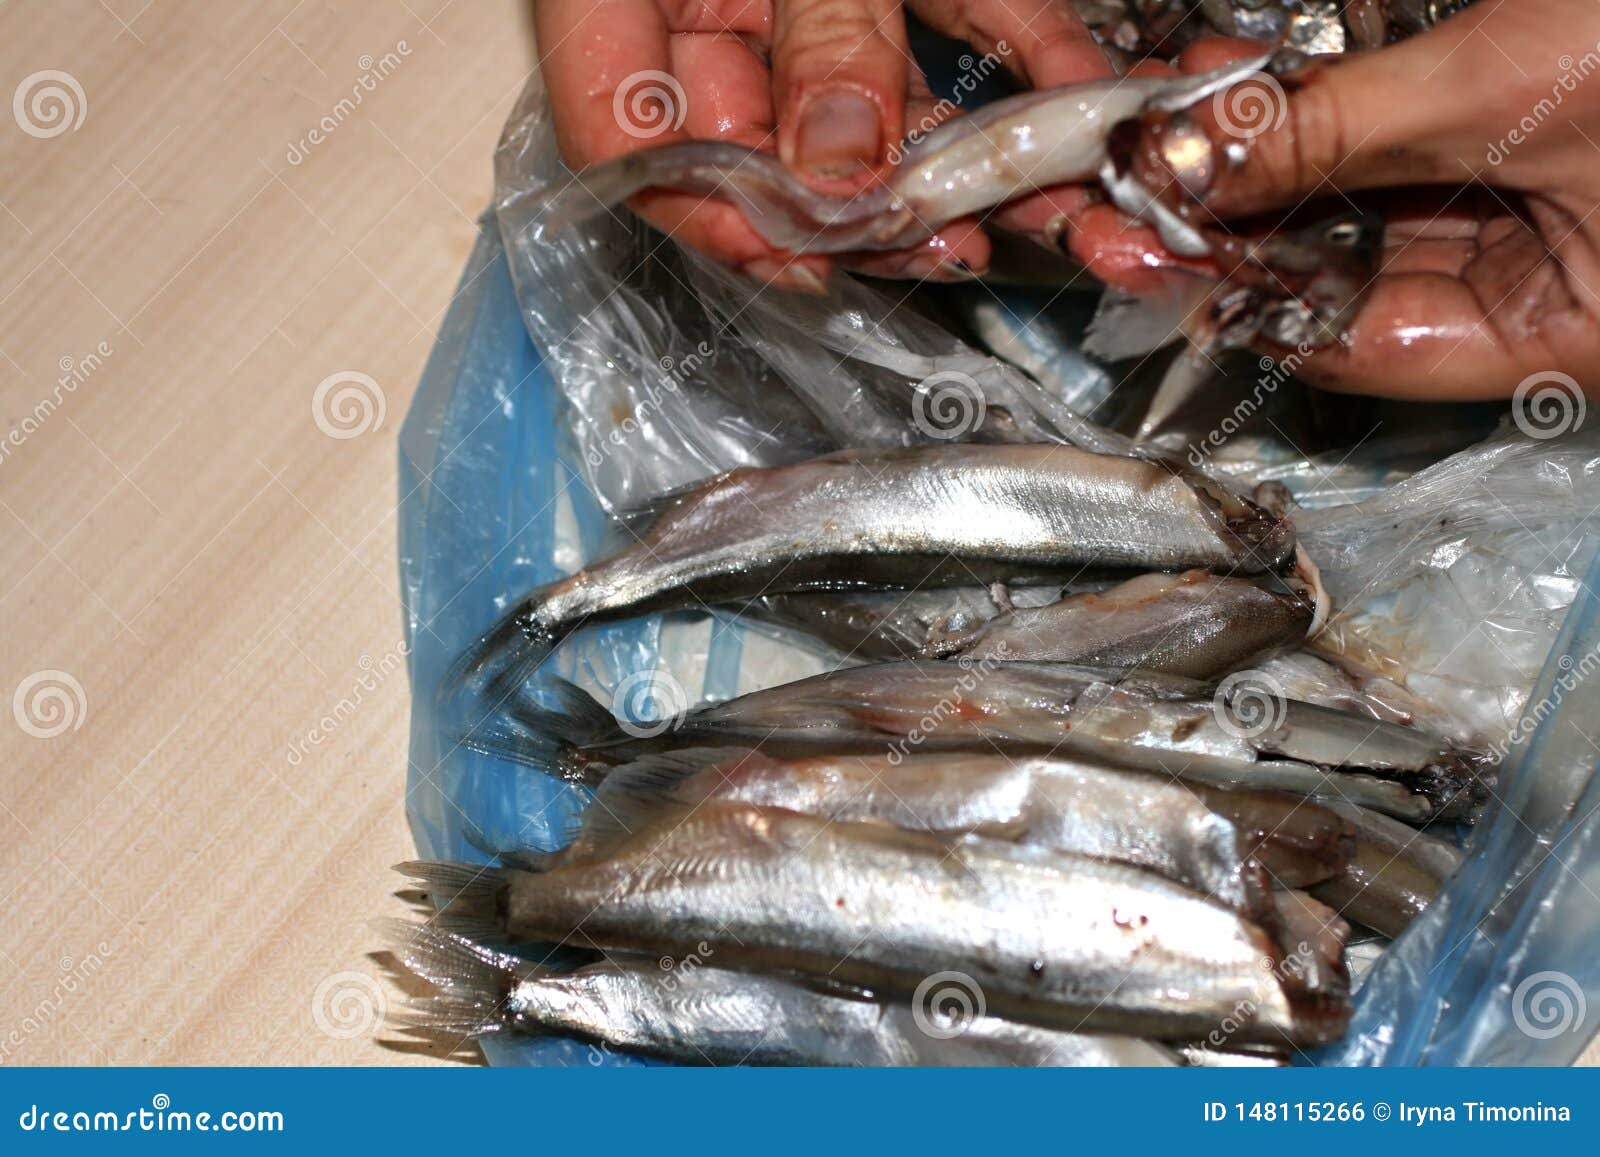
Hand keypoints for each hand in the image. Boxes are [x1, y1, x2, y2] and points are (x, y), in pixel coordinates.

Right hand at [534, 0, 1116, 290]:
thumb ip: (818, 22)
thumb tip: (837, 169)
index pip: (623, 132)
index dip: (705, 209)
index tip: (801, 252)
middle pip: (758, 139)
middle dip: (857, 204)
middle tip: (934, 242)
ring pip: (871, 100)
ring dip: (955, 160)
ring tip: (1031, 205)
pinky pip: (962, 15)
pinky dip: (1026, 58)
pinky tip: (1084, 103)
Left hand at [1128, 0, 1599, 400]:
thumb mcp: (1499, 89)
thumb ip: (1334, 135)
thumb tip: (1183, 164)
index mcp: (1558, 338)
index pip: (1346, 347)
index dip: (1228, 295)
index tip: (1133, 242)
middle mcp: (1542, 294)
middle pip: (1339, 280)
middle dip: (1225, 220)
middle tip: (1124, 178)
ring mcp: (1536, 219)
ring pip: (1360, 207)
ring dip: (1259, 158)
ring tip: (1161, 116)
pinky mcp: (1528, 143)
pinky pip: (1401, 146)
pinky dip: (1324, 115)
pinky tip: (1243, 83)